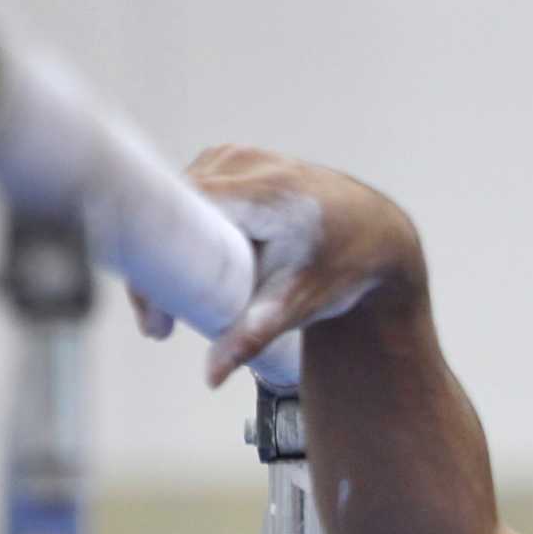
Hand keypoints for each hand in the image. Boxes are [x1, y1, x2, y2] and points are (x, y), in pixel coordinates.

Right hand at [127, 145, 425, 386]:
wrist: (378, 234)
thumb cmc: (345, 268)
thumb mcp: (300, 304)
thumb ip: (253, 336)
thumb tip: (211, 377)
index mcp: (262, 192)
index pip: (179, 220)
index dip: (154, 268)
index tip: (154, 316)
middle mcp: (245, 163)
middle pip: (173, 212)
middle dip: (158, 269)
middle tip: (160, 323)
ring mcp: (238, 155)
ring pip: (179, 203)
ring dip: (171, 249)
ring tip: (175, 304)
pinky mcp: (234, 158)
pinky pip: (194, 193)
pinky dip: (189, 228)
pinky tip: (196, 266)